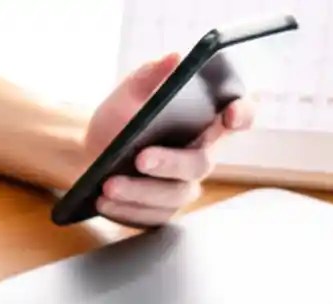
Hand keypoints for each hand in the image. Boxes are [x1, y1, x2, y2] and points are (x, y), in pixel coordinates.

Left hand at [83, 53, 253, 227]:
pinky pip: (151, 217)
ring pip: (172, 196)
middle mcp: (201, 157)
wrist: (88, 154)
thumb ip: (150, 76)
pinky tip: (103, 201)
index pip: (241, 115)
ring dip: (139, 191)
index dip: (243, 114)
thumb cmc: (118, 121)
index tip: (230, 113)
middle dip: (170, 162)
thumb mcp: (129, 93)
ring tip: (109, 184)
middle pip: (200, 164)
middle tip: (140, 158)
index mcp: (204, 122)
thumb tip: (173, 58)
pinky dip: (126, 210)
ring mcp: (183, 188)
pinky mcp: (162, 212)